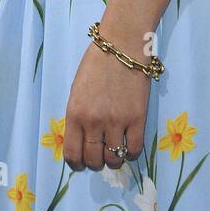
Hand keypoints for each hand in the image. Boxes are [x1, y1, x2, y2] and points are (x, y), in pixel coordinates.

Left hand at [63, 40, 150, 171]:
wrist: (121, 46)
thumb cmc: (96, 64)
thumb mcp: (76, 91)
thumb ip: (78, 117)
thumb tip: (82, 141)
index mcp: (74, 114)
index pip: (72, 154)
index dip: (77, 164)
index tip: (81, 163)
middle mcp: (93, 122)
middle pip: (93, 160)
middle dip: (95, 162)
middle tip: (99, 155)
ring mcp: (116, 122)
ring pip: (114, 159)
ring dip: (113, 159)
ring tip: (114, 149)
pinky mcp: (137, 119)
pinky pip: (134, 150)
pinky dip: (131, 153)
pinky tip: (128, 144)